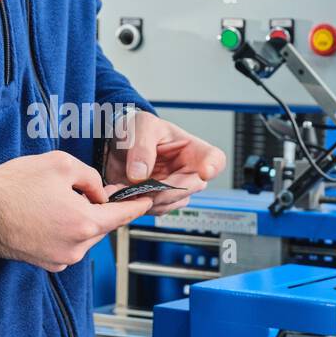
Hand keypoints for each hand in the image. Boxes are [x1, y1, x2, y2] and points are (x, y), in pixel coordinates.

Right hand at [0, 150, 153, 271]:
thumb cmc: (14, 185)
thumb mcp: (61, 165)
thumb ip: (91, 178)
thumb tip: (99, 192)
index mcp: (84, 224)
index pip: (122, 216)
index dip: (136, 205)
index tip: (147, 201)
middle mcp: (76, 248)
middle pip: (102, 226)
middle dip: (101, 209)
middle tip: (93, 190)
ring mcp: (60, 259)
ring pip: (84, 236)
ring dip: (81, 219)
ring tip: (59, 199)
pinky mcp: (45, 263)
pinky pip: (67, 244)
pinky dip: (66, 230)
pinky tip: (47, 213)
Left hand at [102, 111, 226, 215]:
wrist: (121, 144)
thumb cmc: (139, 129)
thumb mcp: (140, 127)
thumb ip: (142, 148)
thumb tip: (140, 177)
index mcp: (193, 149)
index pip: (214, 160)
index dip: (212, 167)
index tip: (204, 171)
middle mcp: (190, 172)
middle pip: (190, 188)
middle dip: (164, 189)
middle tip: (140, 185)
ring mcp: (177, 190)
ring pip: (171, 203)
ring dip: (148, 198)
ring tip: (126, 185)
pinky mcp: (161, 201)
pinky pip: (155, 209)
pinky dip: (139, 204)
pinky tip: (126, 192)